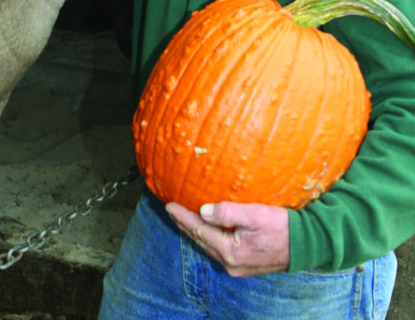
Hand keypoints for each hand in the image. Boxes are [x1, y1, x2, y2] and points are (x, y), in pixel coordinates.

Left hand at [166, 201, 289, 277]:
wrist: (304, 245)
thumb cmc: (281, 227)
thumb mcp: (253, 214)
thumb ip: (227, 213)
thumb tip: (203, 211)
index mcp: (230, 251)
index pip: (199, 230)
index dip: (183, 217)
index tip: (169, 205)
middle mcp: (230, 263)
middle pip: (201, 240)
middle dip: (185, 225)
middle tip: (171, 211)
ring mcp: (237, 267)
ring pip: (209, 247)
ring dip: (195, 232)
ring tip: (183, 220)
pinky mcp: (244, 265)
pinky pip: (218, 250)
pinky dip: (208, 238)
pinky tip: (206, 231)